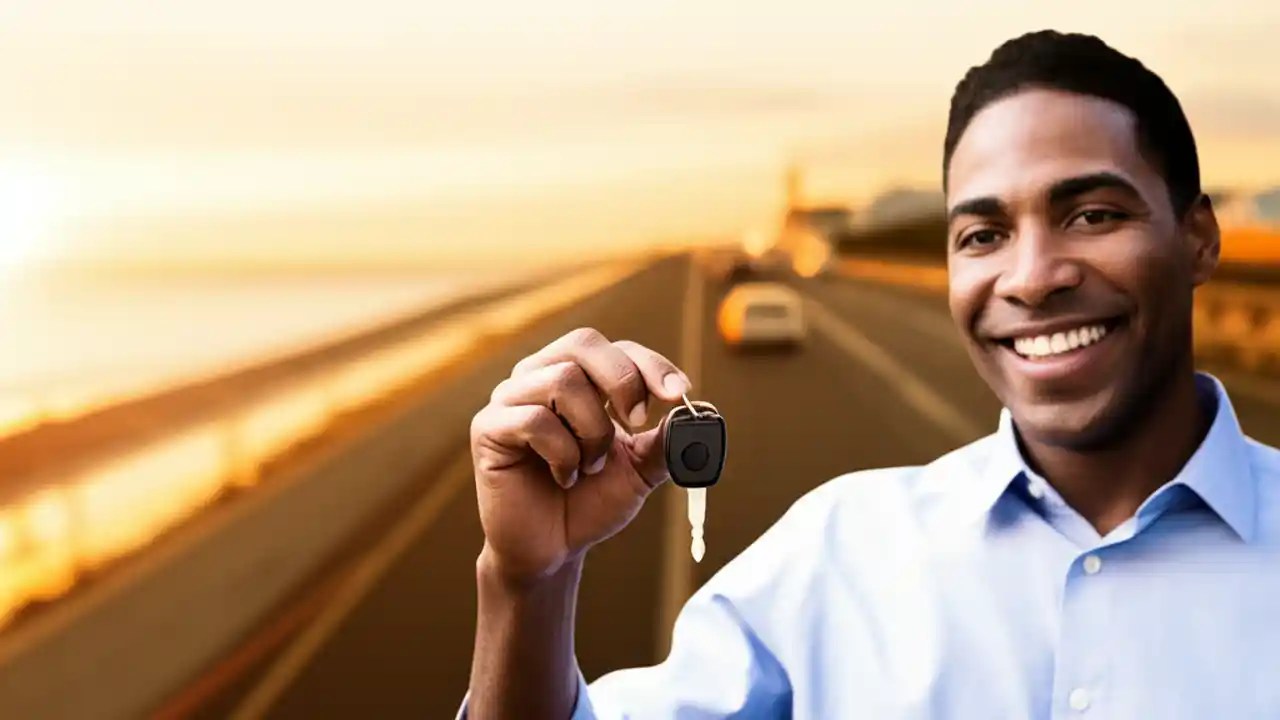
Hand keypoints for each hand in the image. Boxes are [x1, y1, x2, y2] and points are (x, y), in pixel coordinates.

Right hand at [470, 328, 690, 584]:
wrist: (552, 549)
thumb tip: (699, 413)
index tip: (679, 393)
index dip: (648, 363)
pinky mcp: (489, 428)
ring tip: (589, 466)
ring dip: (592, 430)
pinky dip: (563, 453)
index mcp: (576, 377)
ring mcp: (510, 400)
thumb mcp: (639, 469)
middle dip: (622, 381)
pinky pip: (534, 419)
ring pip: (563, 380)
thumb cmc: (589, 502)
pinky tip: (563, 477)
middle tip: (637, 422)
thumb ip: (665, 440)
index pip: (613, 347)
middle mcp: (539, 377)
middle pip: (583, 343)